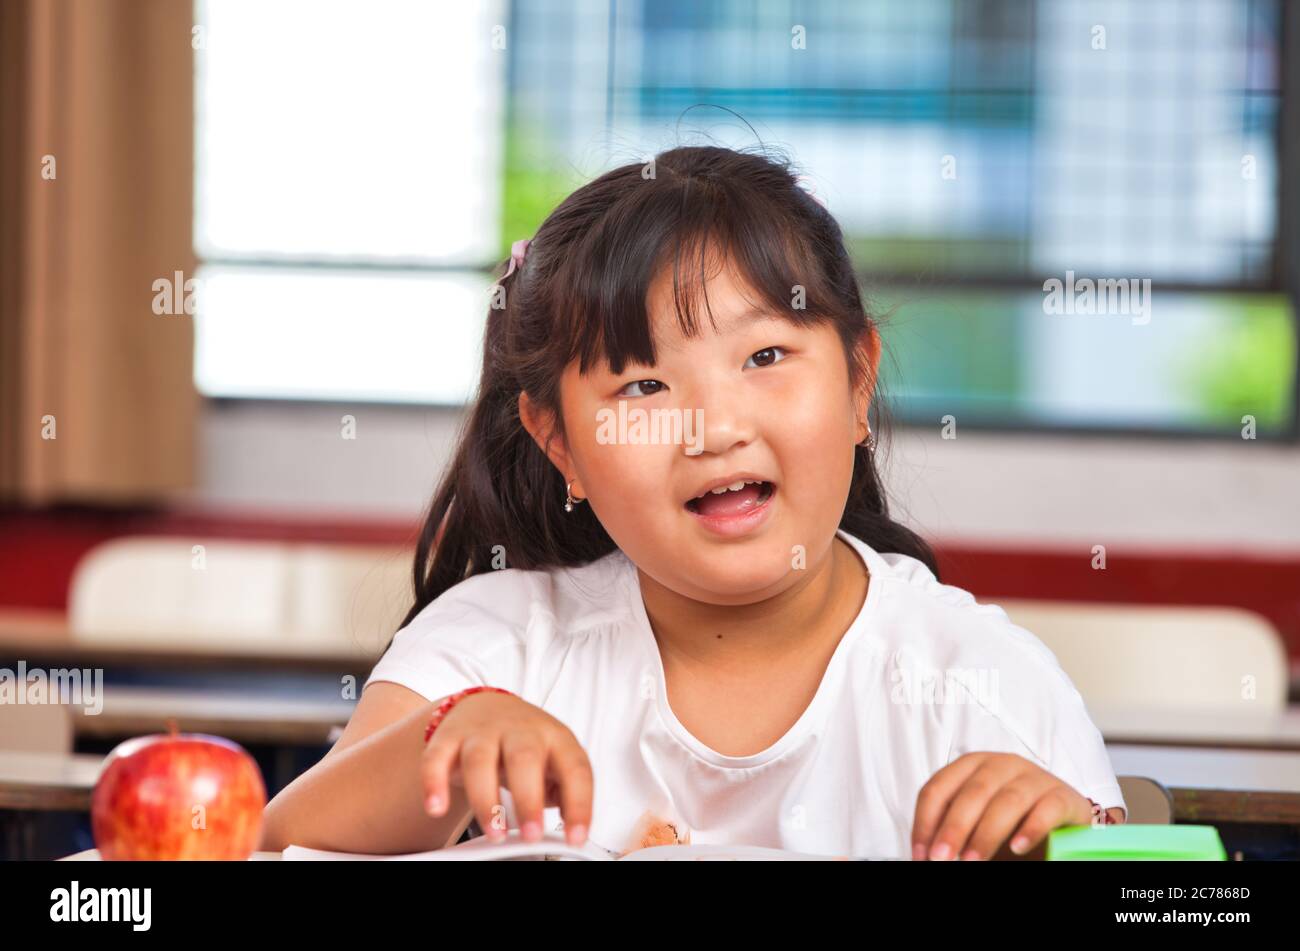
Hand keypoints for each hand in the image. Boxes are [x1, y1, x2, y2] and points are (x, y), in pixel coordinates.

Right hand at [419, 691, 593, 846]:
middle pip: (524, 758)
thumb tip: (572, 826)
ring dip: (486, 800)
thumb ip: (564, 792)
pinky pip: (437, 757)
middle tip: (531, 835)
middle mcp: (519, 730)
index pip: (574, 768)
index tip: (576, 837)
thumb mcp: (555, 762)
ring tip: (494, 832)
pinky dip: (434, 783)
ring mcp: (482, 731)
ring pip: (481, 760)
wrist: (488, 706)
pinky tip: (436, 807)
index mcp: (555, 737)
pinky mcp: (449, 737)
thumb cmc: (527, 744)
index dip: (579, 804)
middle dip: (528, 800)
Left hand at [911, 752, 1091, 860]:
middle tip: (941, 859)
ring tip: (971, 861)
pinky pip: (1047, 809)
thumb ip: (954, 835)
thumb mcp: (974, 824)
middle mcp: (1002, 764)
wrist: (1060, 822)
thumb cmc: (1008, 823)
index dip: (925, 822)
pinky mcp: (1063, 796)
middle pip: (972, 793)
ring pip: (1007, 800)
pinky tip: (1017, 848)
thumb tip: (929, 857)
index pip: (938, 789)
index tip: (921, 854)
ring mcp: (1035, 777)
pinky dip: (1031, 829)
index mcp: (971, 765)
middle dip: (953, 828)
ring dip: (986, 834)